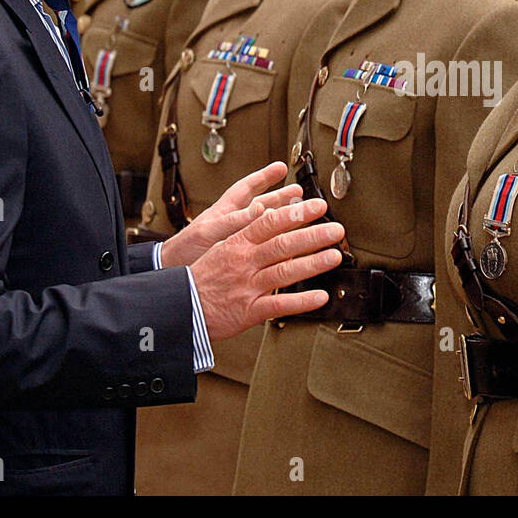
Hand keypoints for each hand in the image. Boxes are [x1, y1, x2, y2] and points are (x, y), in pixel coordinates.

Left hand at [161, 161, 300, 267]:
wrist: (175, 276)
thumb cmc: (184, 250)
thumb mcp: (209, 231)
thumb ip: (234, 221)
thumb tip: (260, 208)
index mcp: (225, 212)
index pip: (247, 188)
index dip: (264, 177)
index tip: (280, 168)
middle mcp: (234, 224)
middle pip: (262, 205)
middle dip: (281, 197)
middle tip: (300, 192)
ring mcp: (238, 240)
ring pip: (266, 226)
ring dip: (283, 221)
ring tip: (303, 217)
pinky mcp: (241, 257)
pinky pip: (263, 246)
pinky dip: (277, 245)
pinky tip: (290, 250)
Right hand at [190, 197, 344, 339]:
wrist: (181, 308)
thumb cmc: (204, 277)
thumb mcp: (221, 247)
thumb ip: (249, 234)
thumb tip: (270, 214)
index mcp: (237, 243)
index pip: (270, 222)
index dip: (296, 213)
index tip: (317, 206)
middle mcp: (244, 262)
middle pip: (282, 244)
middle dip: (312, 235)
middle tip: (336, 229)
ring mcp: (247, 286)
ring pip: (284, 271)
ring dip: (312, 264)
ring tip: (334, 256)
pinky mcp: (249, 311)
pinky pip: (279, 305)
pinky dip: (301, 301)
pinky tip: (320, 296)